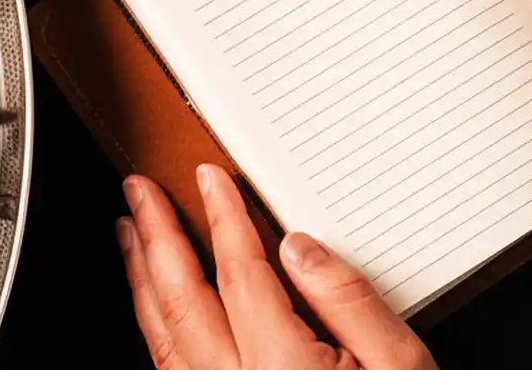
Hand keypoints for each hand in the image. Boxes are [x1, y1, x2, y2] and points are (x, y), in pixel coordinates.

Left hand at [116, 165, 436, 368]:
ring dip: (140, 278)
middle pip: (181, 301)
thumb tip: (301, 248)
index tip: (210, 181)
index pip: (240, 274)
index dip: (221, 218)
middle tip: (139, 192)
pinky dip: (153, 327)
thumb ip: (351, 301)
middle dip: (156, 238)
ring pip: (161, 339)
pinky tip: (153, 305)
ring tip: (129, 234)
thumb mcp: (402, 367)